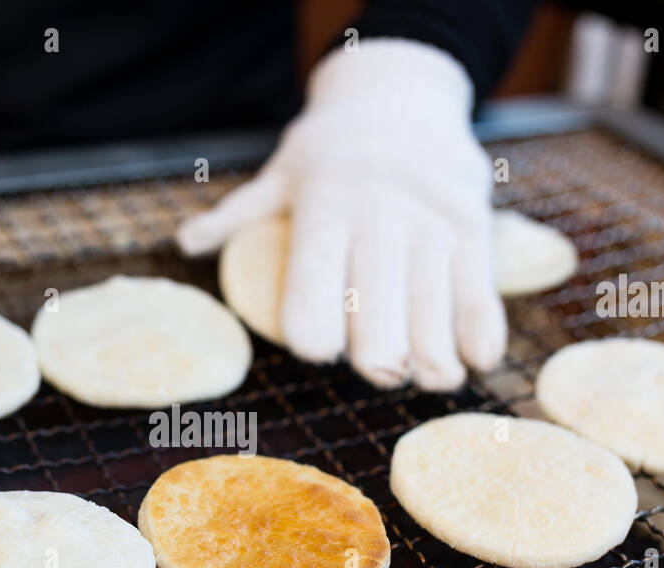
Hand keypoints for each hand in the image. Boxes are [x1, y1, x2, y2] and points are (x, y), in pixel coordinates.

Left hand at [178, 39, 505, 390]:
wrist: (403, 92)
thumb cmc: (330, 149)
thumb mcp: (280, 172)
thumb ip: (237, 214)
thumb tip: (183, 242)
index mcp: (323, 206)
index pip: (314, 285)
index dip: (314, 330)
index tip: (318, 350)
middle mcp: (377, 212)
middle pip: (377, 311)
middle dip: (379, 356)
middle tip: (381, 371)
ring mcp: (430, 220)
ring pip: (433, 309)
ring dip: (435, 358)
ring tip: (431, 378)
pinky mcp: (474, 225)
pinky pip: (480, 292)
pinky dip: (480, 334)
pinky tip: (475, 359)